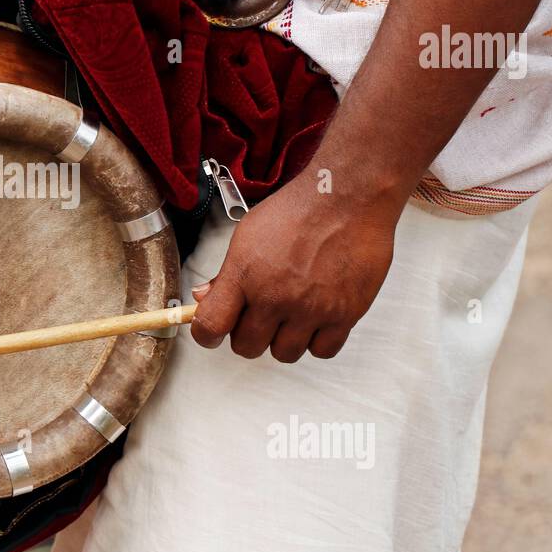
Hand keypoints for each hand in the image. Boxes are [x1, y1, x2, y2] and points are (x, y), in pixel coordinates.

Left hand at [189, 172, 400, 362]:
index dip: (206, 335)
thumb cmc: (299, 210)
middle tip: (257, 317)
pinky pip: (322, 351)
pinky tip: (316, 319)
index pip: (211, 326)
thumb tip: (205, 297)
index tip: (211, 332)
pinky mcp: (344, 314)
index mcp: (245, 275)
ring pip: (284, 354)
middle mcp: (275, 297)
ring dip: (283, 339)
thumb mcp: (248, 234)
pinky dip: (317, 340)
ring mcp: (310, 309)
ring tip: (290, 315)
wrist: (347, 198)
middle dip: (247, 335)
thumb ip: (226, 273)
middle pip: (247, 347)